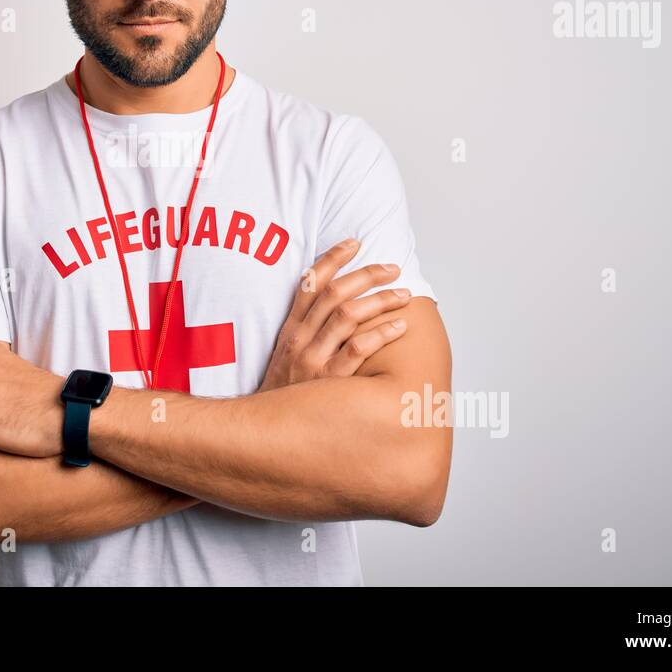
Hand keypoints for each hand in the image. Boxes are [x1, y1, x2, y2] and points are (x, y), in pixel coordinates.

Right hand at [257, 239, 410, 391]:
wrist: (267, 429)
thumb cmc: (286, 392)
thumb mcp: (286, 355)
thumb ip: (306, 330)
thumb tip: (334, 305)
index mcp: (291, 328)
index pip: (311, 282)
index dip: (333, 258)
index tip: (355, 242)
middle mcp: (300, 338)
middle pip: (335, 293)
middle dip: (367, 274)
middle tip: (392, 267)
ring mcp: (313, 358)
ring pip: (348, 315)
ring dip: (380, 300)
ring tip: (403, 294)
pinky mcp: (328, 381)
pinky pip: (358, 350)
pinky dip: (381, 333)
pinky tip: (400, 326)